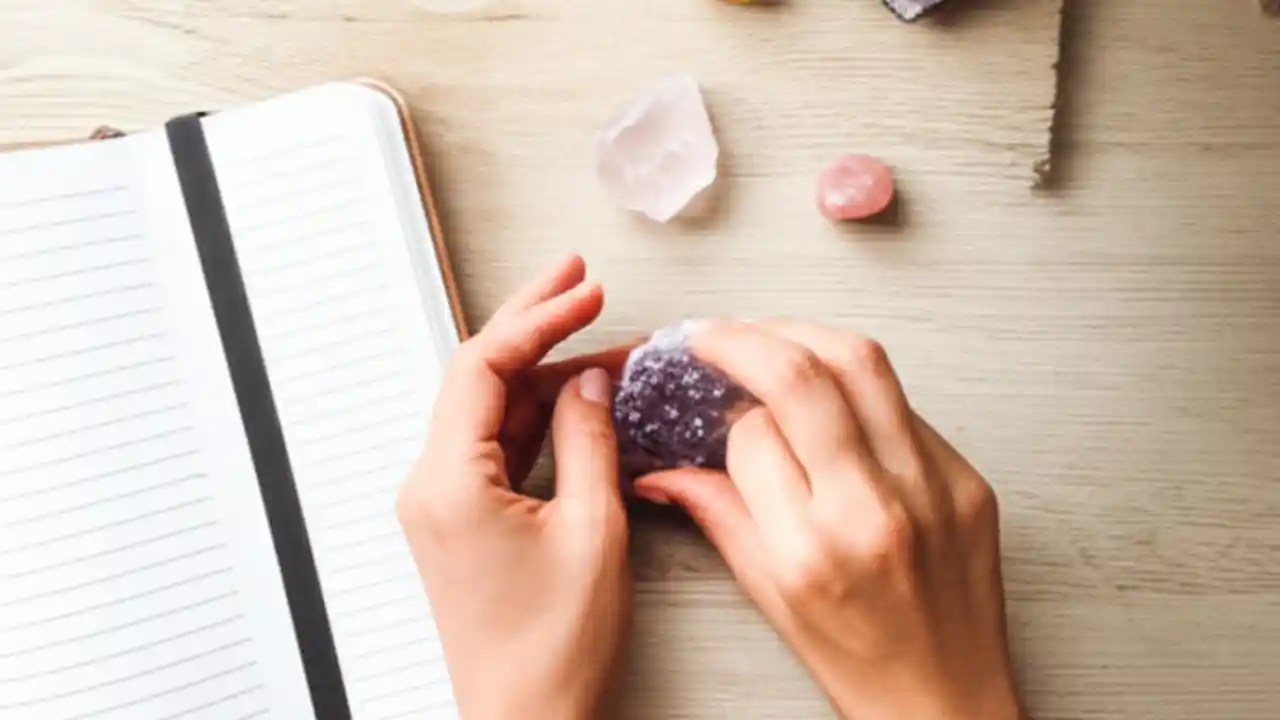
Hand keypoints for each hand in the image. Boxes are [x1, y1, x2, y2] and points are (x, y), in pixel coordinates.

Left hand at [398, 255, 630, 719]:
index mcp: (448, 482)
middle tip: (579, 277)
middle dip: (532, 322)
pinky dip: (542, 418)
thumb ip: (590, 441)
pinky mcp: (463, 519)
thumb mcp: (593, 532)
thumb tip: (590, 380)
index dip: (540, 319)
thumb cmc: (552, 649)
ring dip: (546, 373)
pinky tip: (582, 398)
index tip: (588, 292)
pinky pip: (499, 446)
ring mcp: (444, 502)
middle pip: (480, 376)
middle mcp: (432, 484)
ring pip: (493, 409)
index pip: (485, 366)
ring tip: (605, 342)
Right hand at [633, 321, 1022, 719]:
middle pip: (803, 375)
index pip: (752, 435)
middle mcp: (875, 508)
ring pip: (862, 363)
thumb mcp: (767, 595)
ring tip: (770, 335)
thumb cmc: (858, 661)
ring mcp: (932, 485)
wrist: (948, 700)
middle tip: (715, 334)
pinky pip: (903, 401)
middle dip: (746, 338)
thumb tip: (660, 467)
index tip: (708, 403)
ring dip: (804, 333)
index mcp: (812, 548)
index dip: (724, 416)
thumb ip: (716, 514)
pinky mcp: (967, 477)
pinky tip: (832, 390)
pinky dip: (858, 381)